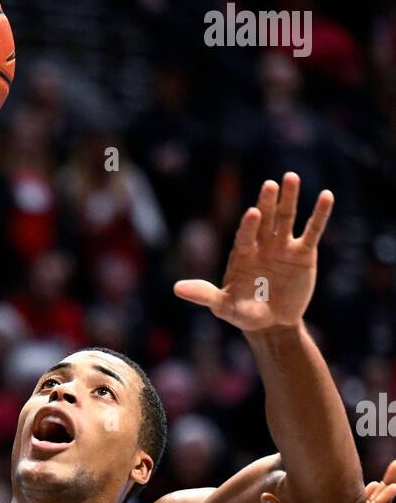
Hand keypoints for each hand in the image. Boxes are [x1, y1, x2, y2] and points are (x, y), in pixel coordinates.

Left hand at [174, 172, 332, 332]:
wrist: (272, 324)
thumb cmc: (244, 314)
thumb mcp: (224, 307)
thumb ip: (205, 295)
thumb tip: (176, 289)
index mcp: (243, 253)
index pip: (245, 235)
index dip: (249, 225)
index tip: (253, 213)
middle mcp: (262, 244)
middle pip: (266, 219)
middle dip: (267, 203)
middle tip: (270, 185)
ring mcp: (283, 246)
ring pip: (286, 218)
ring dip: (290, 198)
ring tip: (291, 178)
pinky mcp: (303, 253)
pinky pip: (312, 231)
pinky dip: (319, 214)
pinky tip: (326, 196)